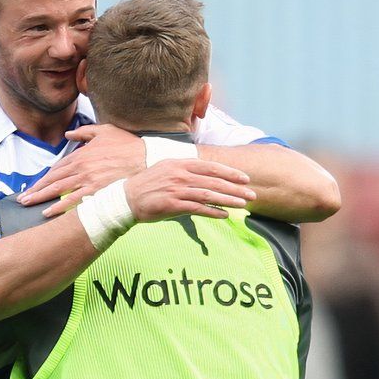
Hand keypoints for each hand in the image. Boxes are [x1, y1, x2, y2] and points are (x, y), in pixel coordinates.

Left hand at [18, 125, 144, 215]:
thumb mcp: (105, 131)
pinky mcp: (96, 191)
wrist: (146, 159)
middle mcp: (81, 167)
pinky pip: (73, 201)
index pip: (58, 167)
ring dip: (41, 198)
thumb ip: (85, 131)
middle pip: (53, 179)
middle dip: (36, 189)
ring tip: (28, 204)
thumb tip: (69, 132)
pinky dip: (58, 207)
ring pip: (58, 190)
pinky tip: (47, 213)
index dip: (45, 177)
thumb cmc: (128, 145)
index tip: (36, 184)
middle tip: (23, 198)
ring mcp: (87, 180)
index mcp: (82, 153)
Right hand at [125, 158, 255, 221]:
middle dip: (235, 188)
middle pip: (214, 181)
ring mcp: (176, 190)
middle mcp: (180, 175)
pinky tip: (225, 215)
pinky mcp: (173, 205)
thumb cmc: (149, 185)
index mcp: (180, 163)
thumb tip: (207, 177)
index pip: (210, 166)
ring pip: (209, 195)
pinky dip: (213, 212)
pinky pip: (198, 209)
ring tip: (243, 204)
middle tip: (251, 194)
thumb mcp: (167, 170)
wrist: (126, 199)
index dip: (230, 172)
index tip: (245, 178)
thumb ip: (187, 171)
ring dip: (228, 200)